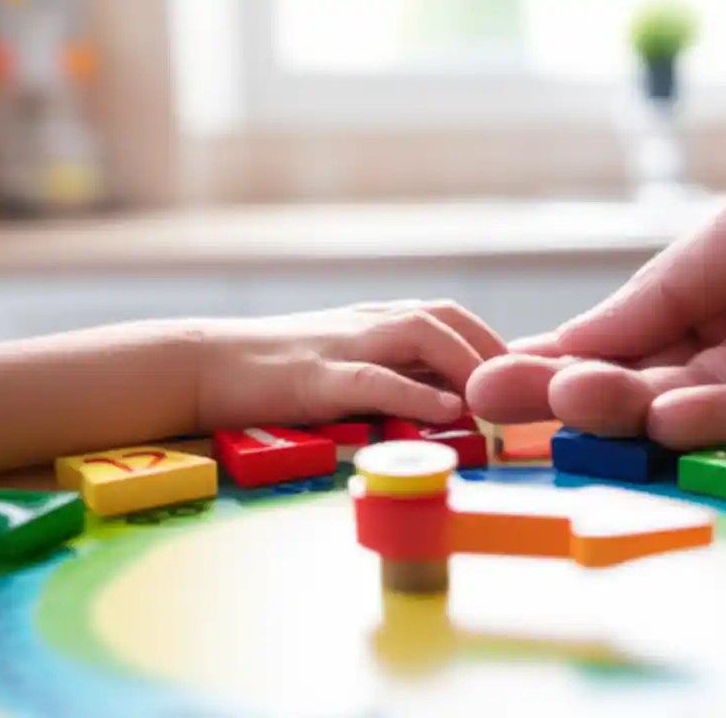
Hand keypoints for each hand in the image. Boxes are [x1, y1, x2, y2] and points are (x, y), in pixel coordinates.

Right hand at [195, 300, 505, 428]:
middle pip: (446, 315)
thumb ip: (390, 374)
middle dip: (491, 347)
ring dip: (467, 362)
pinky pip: (375, 379)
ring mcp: (341, 346)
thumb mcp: (341, 365)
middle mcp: (365, 323)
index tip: (525, 372)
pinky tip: (447, 412)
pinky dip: (416, 394)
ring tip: (496, 395)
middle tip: (522, 387)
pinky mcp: (314, 378)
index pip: (447, 313)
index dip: (492, 337)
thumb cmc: (272, 373)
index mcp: (373, 319)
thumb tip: (450, 399)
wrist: (199, 366)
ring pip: (421, 335)